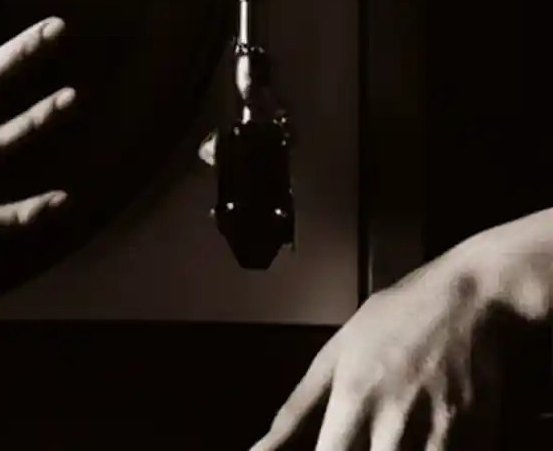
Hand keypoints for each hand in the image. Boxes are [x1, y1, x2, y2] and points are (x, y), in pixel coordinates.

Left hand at [252, 251, 506, 450]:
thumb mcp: (333, 355)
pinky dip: (435, 449)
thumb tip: (259, 450)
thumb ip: (296, 410)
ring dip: (402, 450)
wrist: (464, 298)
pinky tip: (424, 433)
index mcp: (354, 396)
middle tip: (365, 435)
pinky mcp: (476, 432)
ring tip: (391, 430)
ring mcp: (441, 428)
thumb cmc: (391, 320)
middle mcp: (396, 419)